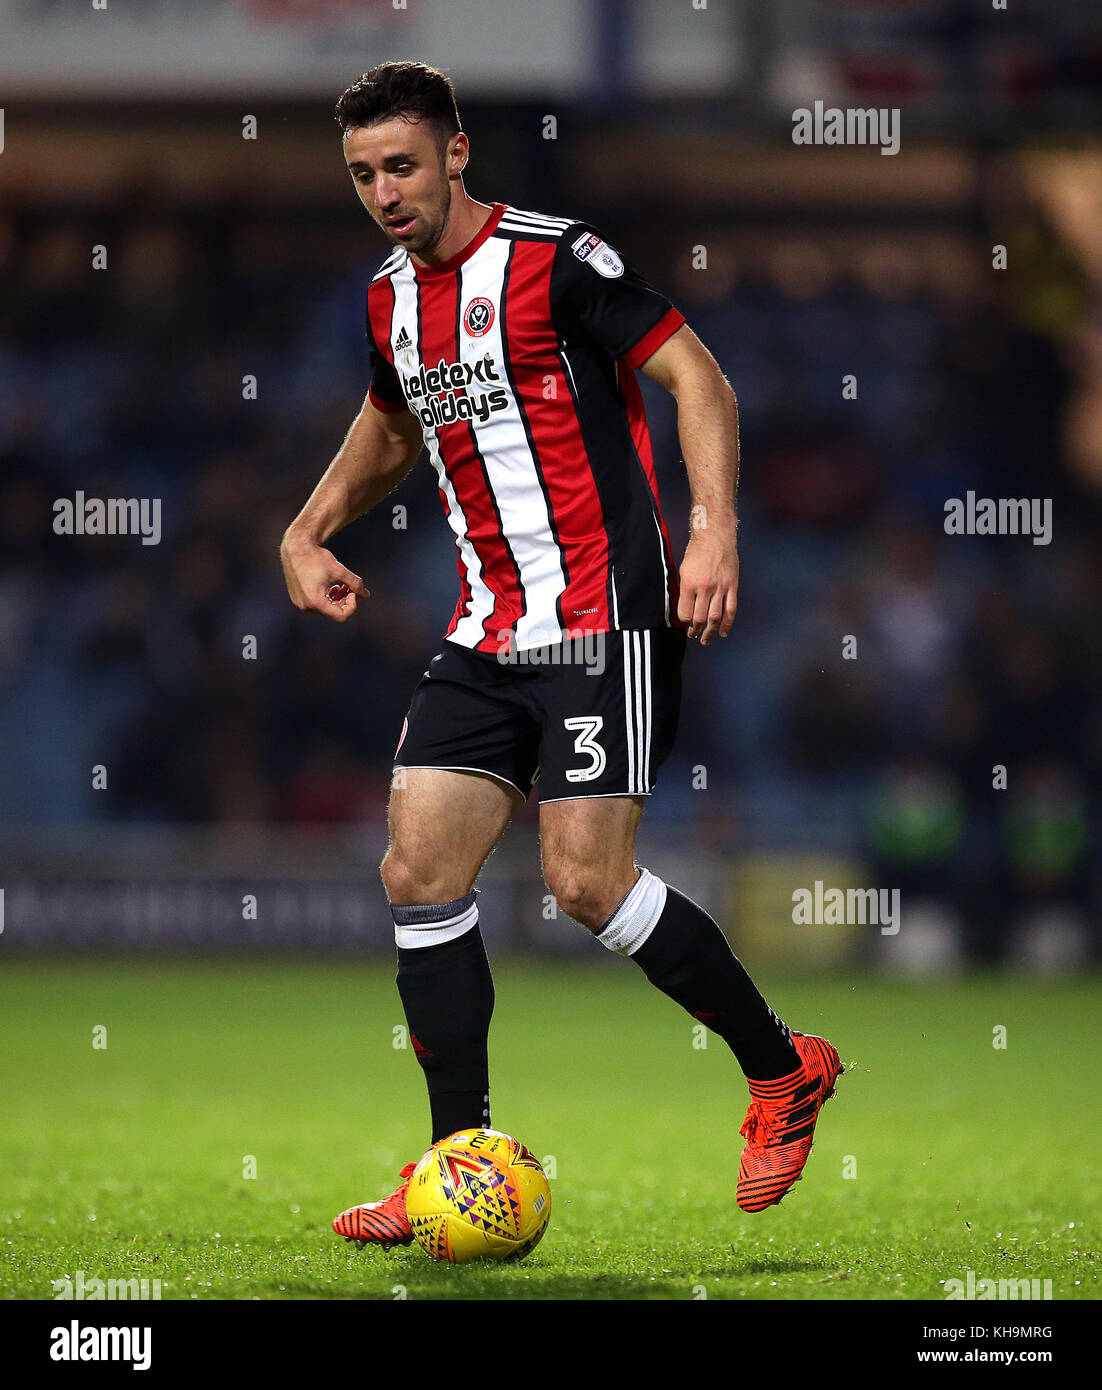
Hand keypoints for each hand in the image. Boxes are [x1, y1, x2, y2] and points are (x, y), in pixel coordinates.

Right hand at [280, 530, 369, 623]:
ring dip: (335, 599)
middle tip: (348, 586)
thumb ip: (355, 584)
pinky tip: (329, 584)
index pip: (341, 616)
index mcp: (316, 602)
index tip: (352, 590)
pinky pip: (316, 604)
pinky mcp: (297, 598)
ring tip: (339, 585)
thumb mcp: (340, 571)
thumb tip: (366, 595)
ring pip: (325, 608)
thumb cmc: (317, 558)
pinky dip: (325, 597)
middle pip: (333, 612)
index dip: (351, 605)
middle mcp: (306, 606)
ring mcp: (300, 603)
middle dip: (344, 600)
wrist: (296, 548)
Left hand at [677, 530, 738, 645]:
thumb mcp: (684, 569)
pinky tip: (723, 632)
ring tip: (705, 640)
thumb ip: (685, 590)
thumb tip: (685, 609)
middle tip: (693, 635)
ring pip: (715, 617)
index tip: (685, 624)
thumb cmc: (697, 552)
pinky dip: (727, 623)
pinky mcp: (732, 586)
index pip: (684, 612)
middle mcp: (704, 588)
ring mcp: (720, 588)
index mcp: (689, 583)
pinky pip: (731, 609)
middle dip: (695, 630)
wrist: (716, 536)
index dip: (684, 622)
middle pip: (699, 617)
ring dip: (709, 632)